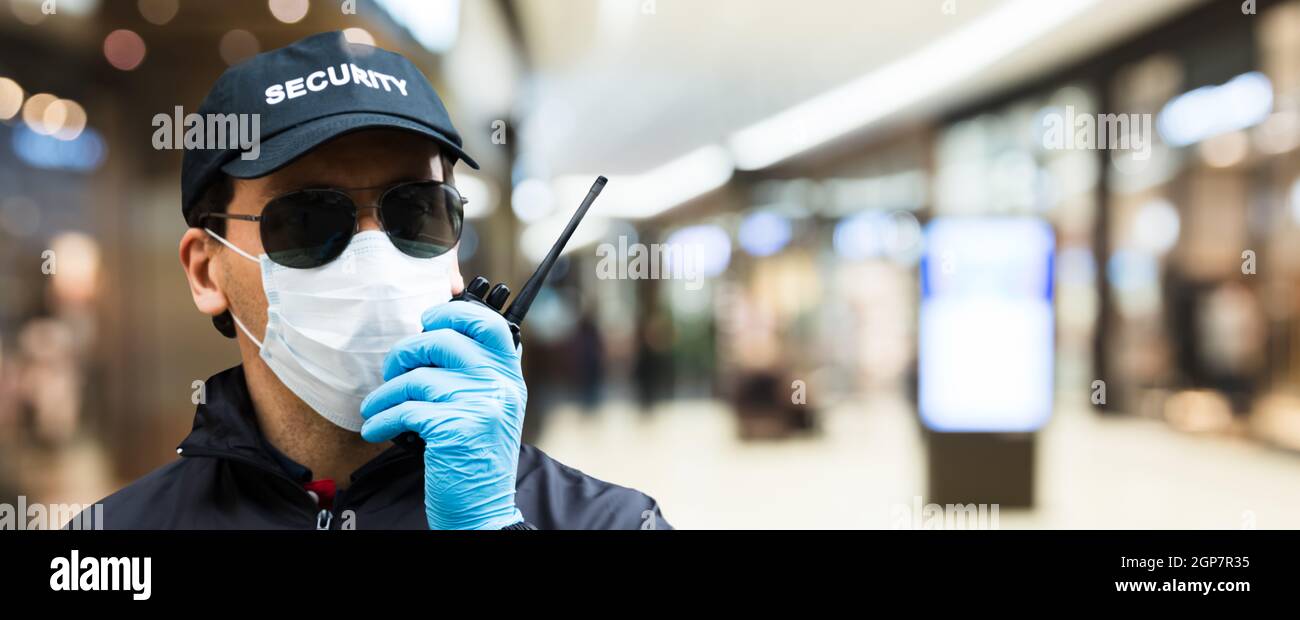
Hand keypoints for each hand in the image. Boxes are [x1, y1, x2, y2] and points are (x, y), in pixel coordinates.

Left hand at [359, 301, 526, 529]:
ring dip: (385, 394)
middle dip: (404, 353)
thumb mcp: (492, 407)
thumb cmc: (478, 455)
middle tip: (393, 371)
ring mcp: (479, 404)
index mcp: (509, 375)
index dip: (452, 313)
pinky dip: (382, 418)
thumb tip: (431, 338)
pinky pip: (405, 409)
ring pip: (416, 378)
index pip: (487, 323)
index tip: (427, 321)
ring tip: (375, 407)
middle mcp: (499, 385)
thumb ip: (476, 373)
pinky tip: (376, 428)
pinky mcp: (455, 428)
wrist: (483, 507)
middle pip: (441, 341)